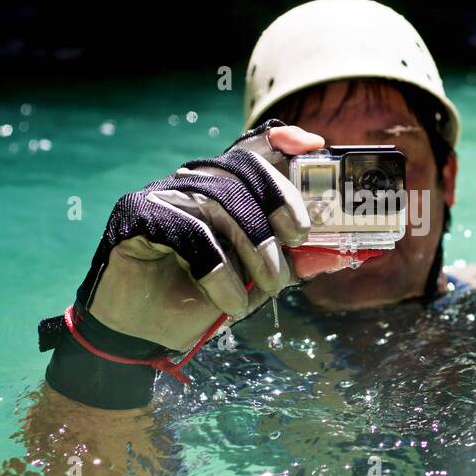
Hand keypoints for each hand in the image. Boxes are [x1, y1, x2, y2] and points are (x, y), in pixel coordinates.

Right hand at [38, 118, 358, 407]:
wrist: (138, 333)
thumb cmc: (195, 300)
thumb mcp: (253, 284)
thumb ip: (290, 264)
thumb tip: (338, 255)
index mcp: (220, 190)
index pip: (251, 150)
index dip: (282, 142)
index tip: (316, 148)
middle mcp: (190, 183)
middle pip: (242, 170)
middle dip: (279, 205)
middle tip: (298, 243)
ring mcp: (161, 196)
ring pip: (219, 201)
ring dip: (254, 247)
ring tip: (268, 288)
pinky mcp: (136, 218)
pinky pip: (188, 233)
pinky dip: (217, 271)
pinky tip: (229, 302)